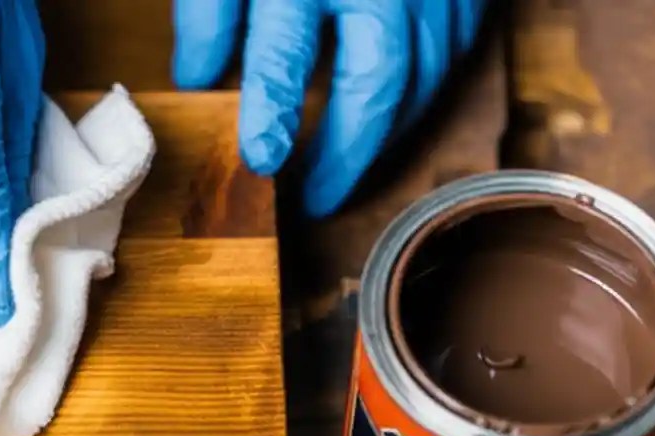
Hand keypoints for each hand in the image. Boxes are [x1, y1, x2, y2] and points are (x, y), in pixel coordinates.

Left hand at [173, 0, 486, 216]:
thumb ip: (211, 5)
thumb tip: (200, 78)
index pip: (285, 51)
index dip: (271, 110)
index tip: (260, 159)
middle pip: (374, 82)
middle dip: (345, 152)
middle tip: (315, 199)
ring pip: (424, 73)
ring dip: (387, 132)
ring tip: (347, 169)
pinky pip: (454, 46)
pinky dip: (424, 89)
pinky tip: (394, 113)